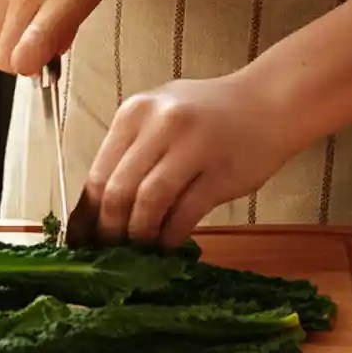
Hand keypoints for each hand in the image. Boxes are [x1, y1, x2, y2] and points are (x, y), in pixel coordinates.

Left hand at [82, 73, 297, 247]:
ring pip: (148, 202)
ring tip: (139, 249)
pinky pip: (185, 213)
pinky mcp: (221, 172)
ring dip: (140, 234)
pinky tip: (168, 244)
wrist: (270, 103)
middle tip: (110, 250)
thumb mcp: (160, 117)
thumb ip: (130, 152)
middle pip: (118, 190)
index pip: (97, 173)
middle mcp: (159, 124)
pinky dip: (171, 235)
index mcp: (134, 113)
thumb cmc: (209, 114)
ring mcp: (192, 147)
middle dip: (109, 229)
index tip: (81, 240)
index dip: (86, 214)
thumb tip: (95, 208)